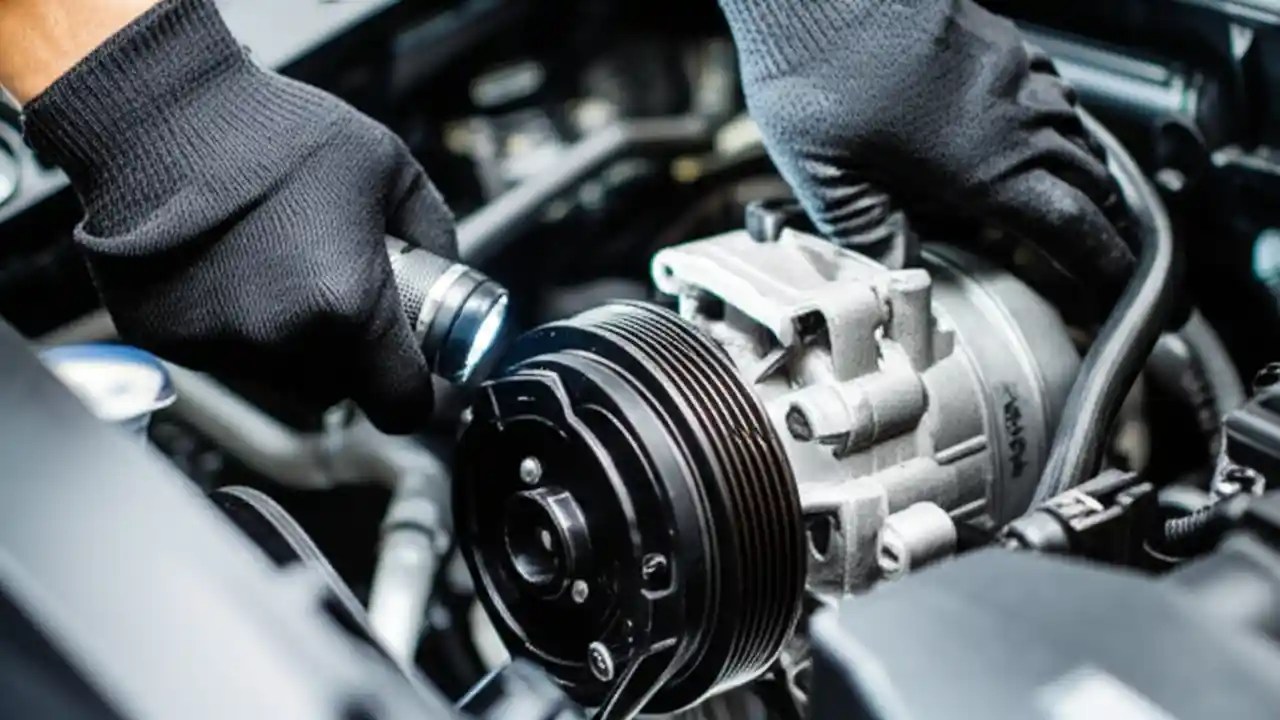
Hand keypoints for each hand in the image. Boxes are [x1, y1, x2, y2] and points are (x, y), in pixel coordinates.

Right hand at [23, 0, 454, 431]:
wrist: (161, 113)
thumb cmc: (273, 131)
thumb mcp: (391, 168)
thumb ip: (434, 233)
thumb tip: (447, 272)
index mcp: (348, 306)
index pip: (402, 405)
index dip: (418, 393)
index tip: (418, 374)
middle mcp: (283, 340)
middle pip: (342, 390)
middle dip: (355, 355)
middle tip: (347, 295)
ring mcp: (220, 347)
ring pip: (284, 377)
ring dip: (298, 343)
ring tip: (287, 270)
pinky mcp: (169, 341)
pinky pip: (228, 355)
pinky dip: (241, 327)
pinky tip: (239, 270)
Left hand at [719, 0, 1133, 306]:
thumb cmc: (814, 72)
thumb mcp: (824, 178)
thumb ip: (869, 233)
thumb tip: (900, 273)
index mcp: (980, 166)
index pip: (1070, 227)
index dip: (1103, 264)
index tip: (1118, 290)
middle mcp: (1013, 117)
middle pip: (1090, 181)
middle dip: (1104, 224)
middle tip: (1106, 256)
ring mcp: (1011, 72)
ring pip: (1075, 131)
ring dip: (1084, 173)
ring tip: (1076, 204)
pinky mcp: (996, 40)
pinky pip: (1050, 86)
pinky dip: (1057, 121)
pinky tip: (1033, 130)